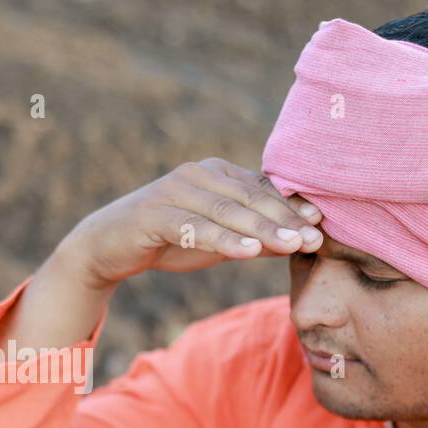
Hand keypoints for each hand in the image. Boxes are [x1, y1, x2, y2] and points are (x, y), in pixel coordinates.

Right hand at [61, 156, 323, 288]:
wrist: (107, 245)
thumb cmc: (166, 239)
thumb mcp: (215, 238)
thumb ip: (252, 235)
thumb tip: (299, 240)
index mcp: (215, 174)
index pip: (261, 188)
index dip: (291, 205)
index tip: (321, 222)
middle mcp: (197, 175)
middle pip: (250, 197)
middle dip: (284, 218)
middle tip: (315, 238)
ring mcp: (175, 192)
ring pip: (228, 212)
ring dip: (263, 229)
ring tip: (293, 244)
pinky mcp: (155, 215)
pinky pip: (196, 228)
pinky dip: (224, 240)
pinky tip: (248, 253)